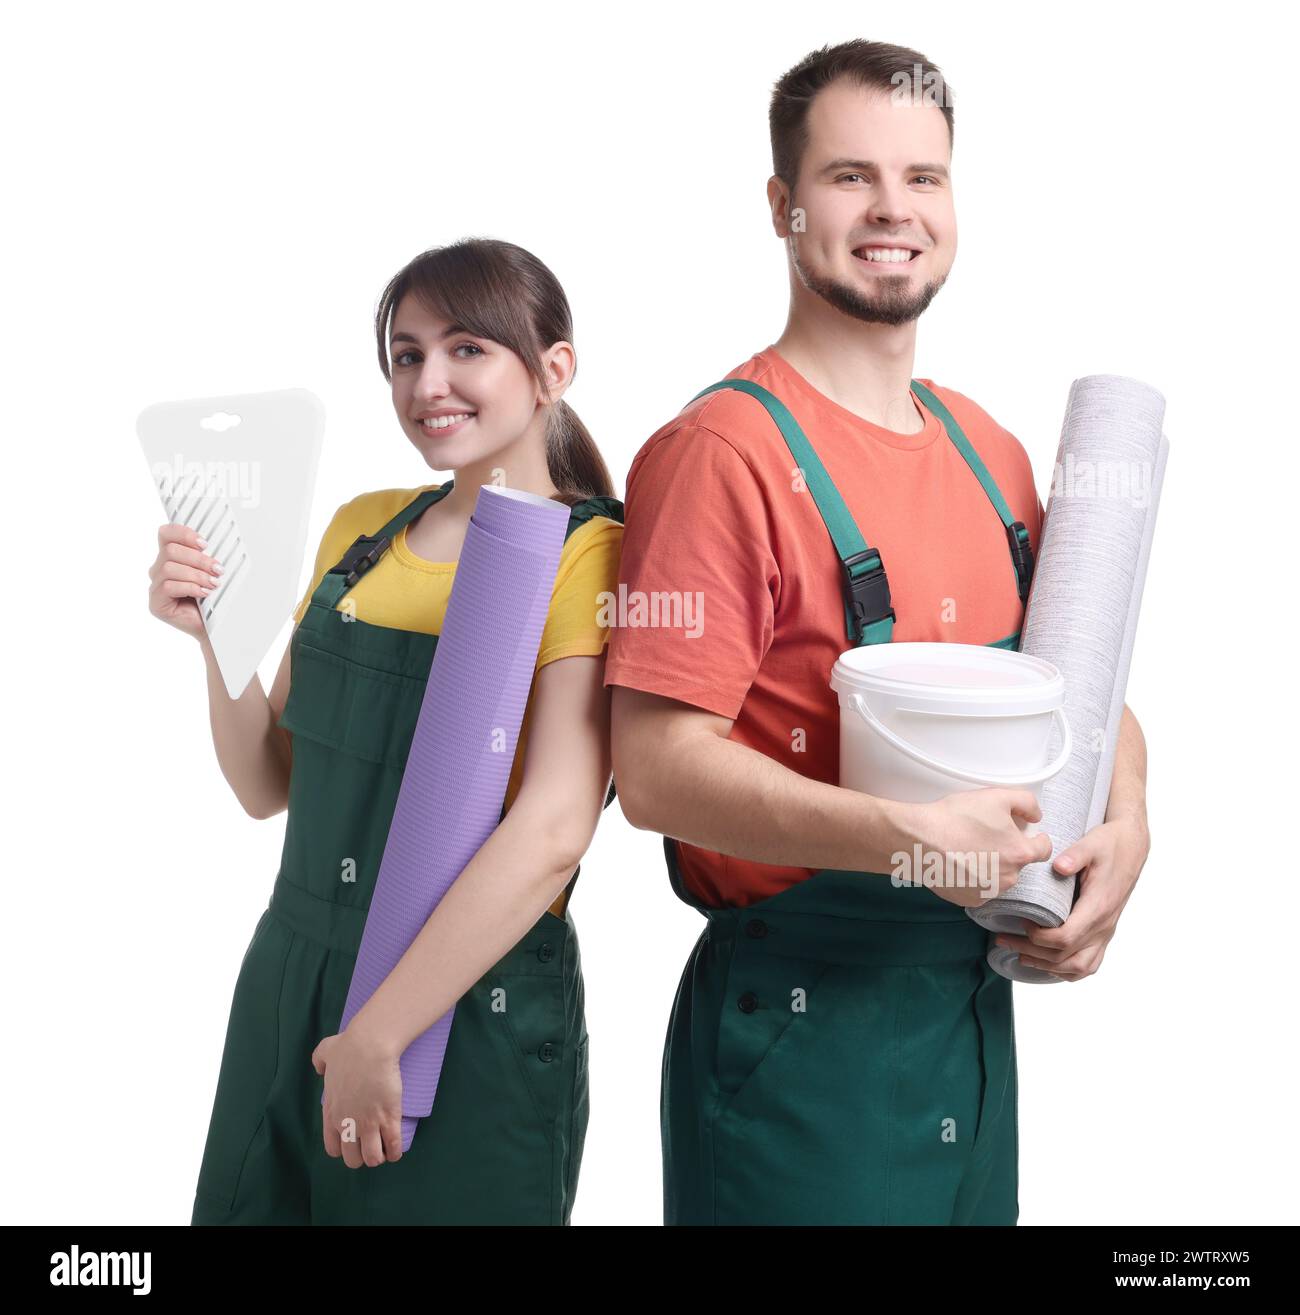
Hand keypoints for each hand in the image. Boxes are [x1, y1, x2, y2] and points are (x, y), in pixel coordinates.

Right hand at [148, 523, 222, 639]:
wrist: (215, 626)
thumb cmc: (214, 598)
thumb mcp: (211, 572)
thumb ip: (205, 556)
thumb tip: (210, 545)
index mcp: (171, 557)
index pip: (166, 534)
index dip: (183, 534)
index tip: (205, 544)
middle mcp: (159, 569)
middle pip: (170, 550)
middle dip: (198, 559)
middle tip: (218, 569)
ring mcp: (156, 586)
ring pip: (169, 568)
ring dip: (196, 575)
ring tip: (213, 584)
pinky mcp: (156, 603)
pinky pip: (168, 586)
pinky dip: (190, 587)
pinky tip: (204, 593)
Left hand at [312, 1024, 404, 1167]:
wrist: (370, 1046)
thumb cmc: (348, 1048)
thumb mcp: (325, 1053)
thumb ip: (319, 1061)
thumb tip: (321, 1067)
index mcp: (331, 1113)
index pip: (333, 1148)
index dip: (344, 1147)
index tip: (354, 1139)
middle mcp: (347, 1124)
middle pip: (353, 1159)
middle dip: (362, 1156)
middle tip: (371, 1144)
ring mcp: (369, 1123)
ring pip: (373, 1158)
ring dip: (379, 1156)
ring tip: (385, 1147)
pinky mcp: (389, 1118)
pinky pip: (394, 1146)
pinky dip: (396, 1152)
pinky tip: (397, 1148)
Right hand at [900, 788, 1054, 908]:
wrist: (919, 840)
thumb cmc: (956, 817)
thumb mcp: (996, 797)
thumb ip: (1027, 803)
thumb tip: (1036, 817)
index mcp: (1020, 853)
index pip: (1044, 850)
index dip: (1038, 839)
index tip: (1030, 836)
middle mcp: (1009, 878)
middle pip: (1018, 864)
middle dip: (1008, 851)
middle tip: (986, 836)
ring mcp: (989, 892)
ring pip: (999, 878)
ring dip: (991, 866)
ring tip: (969, 849)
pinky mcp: (969, 900)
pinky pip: (979, 889)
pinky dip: (973, 878)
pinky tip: (959, 863)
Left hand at [994, 811, 1150, 979]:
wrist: (1131, 847)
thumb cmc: (1109, 845)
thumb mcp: (1091, 844)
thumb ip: (1075, 855)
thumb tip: (1058, 866)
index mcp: (1098, 907)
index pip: (1067, 937)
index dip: (1040, 937)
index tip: (1020, 923)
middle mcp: (1103, 925)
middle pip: (1068, 957)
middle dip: (1033, 953)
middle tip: (1004, 941)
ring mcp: (1105, 932)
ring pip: (1081, 967)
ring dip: (1049, 967)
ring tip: (1021, 956)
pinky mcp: (1104, 932)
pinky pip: (1090, 963)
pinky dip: (1067, 970)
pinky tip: (1046, 963)